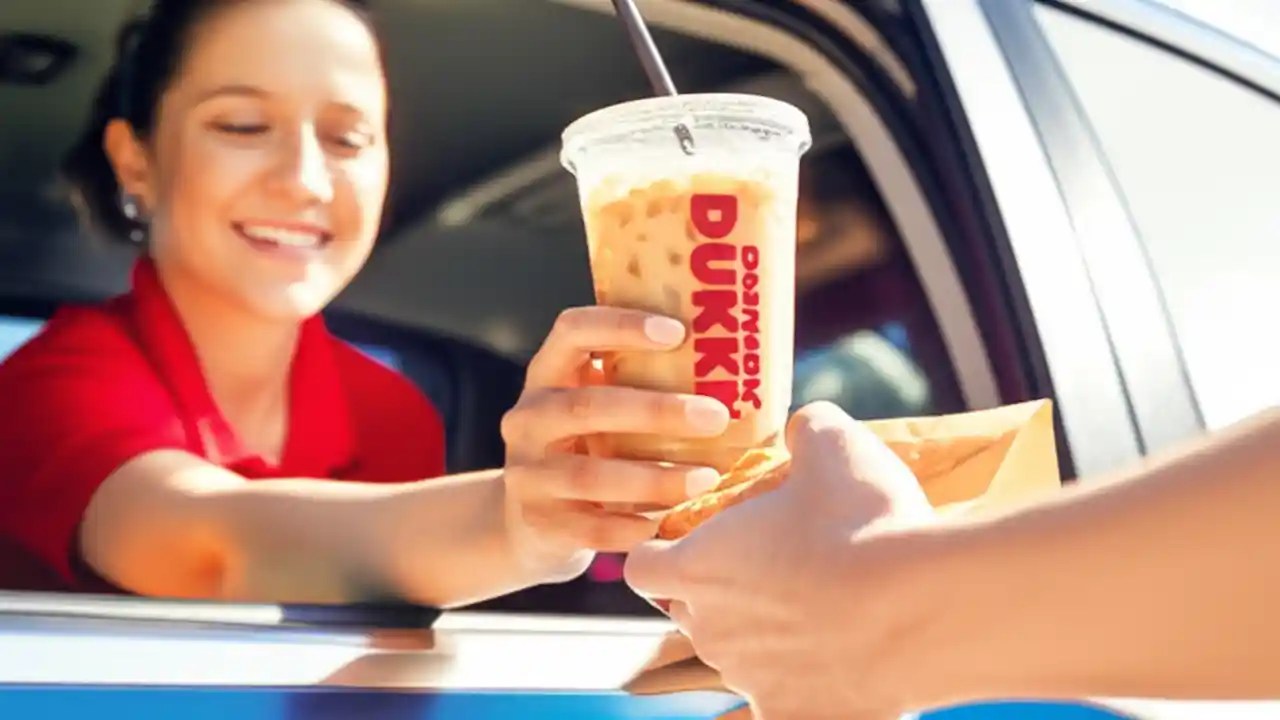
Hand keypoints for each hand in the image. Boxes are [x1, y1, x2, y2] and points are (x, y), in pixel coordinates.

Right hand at [500, 306, 729, 580]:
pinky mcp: (539, 524)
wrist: (527, 523)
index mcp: (546, 375)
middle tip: (717, 417)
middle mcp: (527, 419)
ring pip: (590, 475)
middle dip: (656, 411)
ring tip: (707, 479)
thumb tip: (739, 369)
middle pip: (586, 406)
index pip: (573, 330)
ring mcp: (527, 475)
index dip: (620, 325)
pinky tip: (669, 523)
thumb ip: (637, 386)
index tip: (679, 332)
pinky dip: (635, 526)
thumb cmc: (587, 449)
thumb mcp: (595, 408)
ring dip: (654, 477)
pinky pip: (591, 528)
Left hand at [625, 402, 934, 719]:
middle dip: (718, 593)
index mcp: (698, 565)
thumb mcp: (833, 444)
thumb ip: (806, 429)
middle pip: (690, 614)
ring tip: (825, 609)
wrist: (923, 610)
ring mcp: (752, 680)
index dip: (659, 553)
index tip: (689, 544)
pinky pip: (782, 705)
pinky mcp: (797, 717)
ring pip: (740, 659)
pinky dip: (802, 690)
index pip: (642, 568)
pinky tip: (838, 665)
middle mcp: (711, 630)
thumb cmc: (862, 520)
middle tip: (775, 568)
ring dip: (766, 639)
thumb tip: (805, 427)